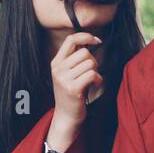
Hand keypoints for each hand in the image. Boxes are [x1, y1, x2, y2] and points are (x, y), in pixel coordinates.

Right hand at [46, 32, 103, 152]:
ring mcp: (64, 79)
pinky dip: (98, 79)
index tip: (96, 40)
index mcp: (56, 63)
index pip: (70, 40)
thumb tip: (89, 41)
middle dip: (93, 60)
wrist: (66, 116)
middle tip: (92, 72)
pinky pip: (92, 74)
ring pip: (90, 63)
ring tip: (92, 79)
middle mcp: (58, 69)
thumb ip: (74, 58)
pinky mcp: (73, 88)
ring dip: (96, 71)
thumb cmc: (72, 93)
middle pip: (84, 52)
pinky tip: (95, 84)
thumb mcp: (67, 73)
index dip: (86, 36)